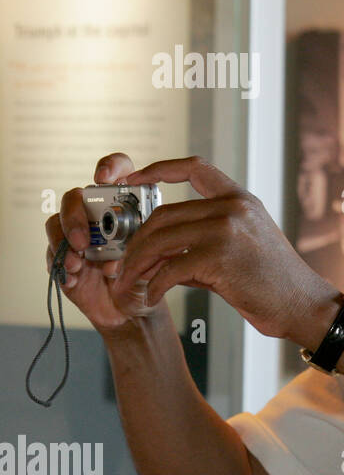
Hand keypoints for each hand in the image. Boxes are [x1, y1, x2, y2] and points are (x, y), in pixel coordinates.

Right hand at [44, 152, 168, 333]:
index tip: (104, 178)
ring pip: (56, 223)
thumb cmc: (148, 275)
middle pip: (75, 197)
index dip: (110, 167)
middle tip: (85, 239)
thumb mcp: (160, 255)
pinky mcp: (63, 258)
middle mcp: (97, 215)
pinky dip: (63, 265)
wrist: (135, 308)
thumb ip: (153, 241)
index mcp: (124, 205)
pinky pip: (53, 255)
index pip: (116, 172)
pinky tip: (75, 278)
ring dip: (65, 242)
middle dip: (75, 216)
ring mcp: (77, 235)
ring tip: (80, 263)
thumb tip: (142, 239)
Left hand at [111, 155, 335, 338]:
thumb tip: (159, 253)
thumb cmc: (274, 282)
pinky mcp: (219, 257)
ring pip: (160, 240)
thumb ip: (203, 240)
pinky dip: (153, 285)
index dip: (159, 169)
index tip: (134, 179)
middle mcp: (233, 207)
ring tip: (129, 283)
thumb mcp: (244, 246)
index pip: (194, 168)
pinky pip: (170, 268)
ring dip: (137, 265)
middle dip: (136, 241)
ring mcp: (227, 229)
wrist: (303, 304)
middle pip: (164, 213)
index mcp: (241, 199)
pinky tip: (152, 296)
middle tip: (124, 263)